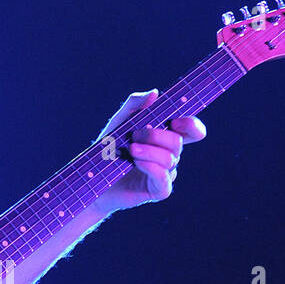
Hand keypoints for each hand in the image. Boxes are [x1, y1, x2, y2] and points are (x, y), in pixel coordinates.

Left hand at [97, 89, 205, 212]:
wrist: (93, 180)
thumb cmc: (108, 150)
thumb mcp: (118, 123)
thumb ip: (134, 105)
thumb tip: (154, 93)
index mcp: (165, 137)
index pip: (191, 130)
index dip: (191, 124)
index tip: (176, 121)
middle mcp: (169, 154)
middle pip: (178, 142)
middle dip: (157, 135)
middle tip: (135, 135)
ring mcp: (165, 173)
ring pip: (171, 159)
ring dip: (149, 151)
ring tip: (130, 150)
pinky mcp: (159, 190)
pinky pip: (164, 178)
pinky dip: (151, 167)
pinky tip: (136, 163)